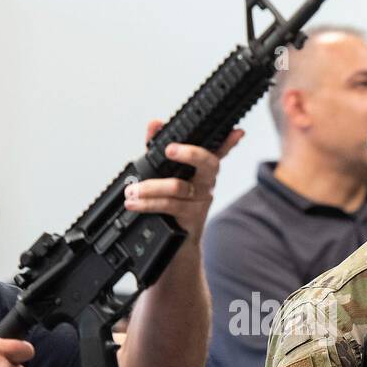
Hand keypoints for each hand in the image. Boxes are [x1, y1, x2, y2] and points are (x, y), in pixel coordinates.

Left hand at [122, 120, 244, 243]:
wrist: (179, 242)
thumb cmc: (171, 203)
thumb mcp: (162, 172)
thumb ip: (157, 147)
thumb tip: (154, 124)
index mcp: (202, 170)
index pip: (219, 151)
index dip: (229, 141)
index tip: (235, 131)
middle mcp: (206, 183)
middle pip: (209, 164)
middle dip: (191, 154)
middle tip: (169, 149)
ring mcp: (201, 201)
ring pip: (179, 187)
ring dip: (150, 188)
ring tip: (131, 190)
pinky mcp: (192, 217)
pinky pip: (170, 206)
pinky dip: (148, 204)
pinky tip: (134, 204)